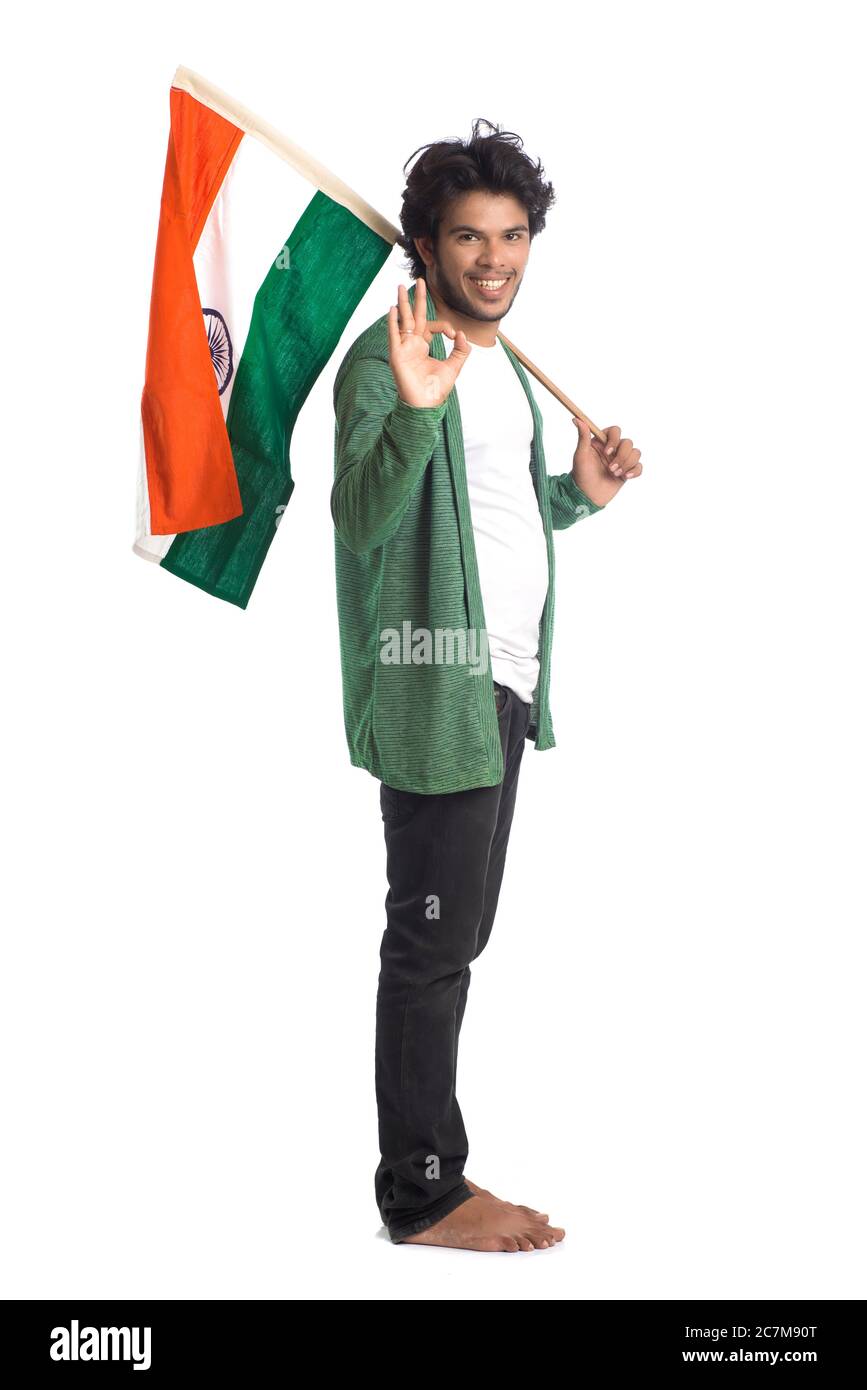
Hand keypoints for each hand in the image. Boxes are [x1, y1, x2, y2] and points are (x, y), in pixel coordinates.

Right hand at [387, 278, 470, 407]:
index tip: (452, 334)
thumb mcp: (454, 366)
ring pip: (403, 321)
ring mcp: (403, 348)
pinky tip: (394, 309)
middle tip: (420, 280)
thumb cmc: (436, 389)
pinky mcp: (397, 355)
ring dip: (403, 303)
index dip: (444, 326)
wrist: (426, 404)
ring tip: (400, 287)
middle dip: (417, 298)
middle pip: (415, 316)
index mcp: (423, 346)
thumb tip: (461, 333)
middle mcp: (412, 344)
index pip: (431, 326)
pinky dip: (393, 323)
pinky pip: (394, 335)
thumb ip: (460, 350)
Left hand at [571, 417, 642, 506]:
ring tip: (614, 474)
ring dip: (626, 464)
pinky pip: (639, 466)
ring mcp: (621, 460)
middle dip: (621, 456)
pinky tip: (626, 477)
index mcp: (602, 442)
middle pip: (628, 442)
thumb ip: (582, 437)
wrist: (587, 496)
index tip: (607, 452)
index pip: (615, 431)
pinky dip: (635, 471)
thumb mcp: (581, 455)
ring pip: (635, 453)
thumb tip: (576, 419)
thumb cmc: (581, 475)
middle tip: (610, 469)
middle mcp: (613, 449)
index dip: (614, 440)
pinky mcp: (627, 471)